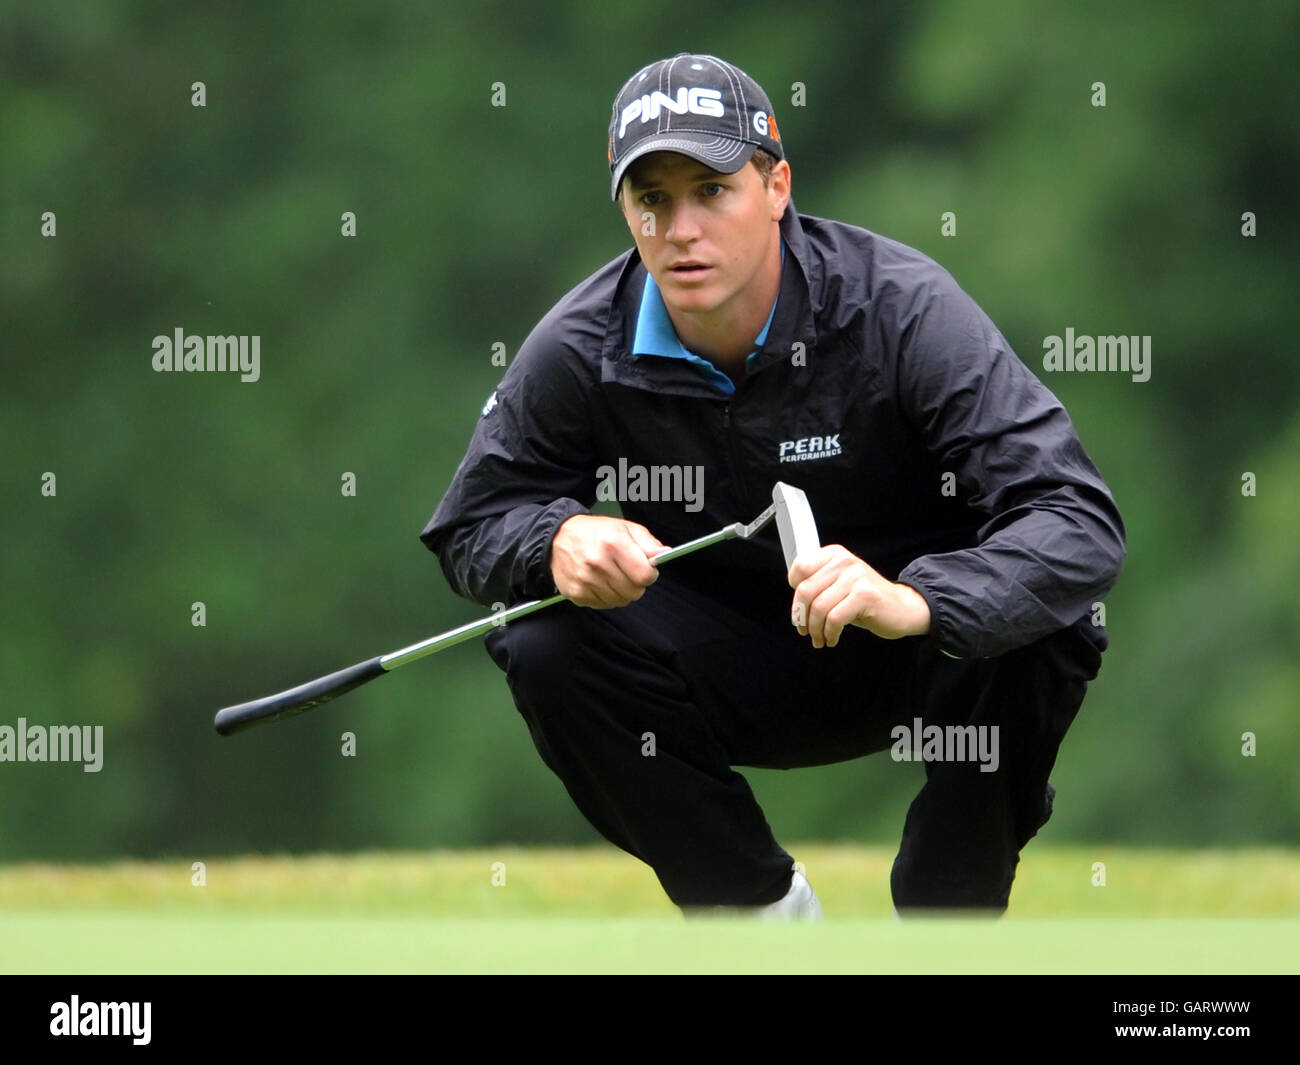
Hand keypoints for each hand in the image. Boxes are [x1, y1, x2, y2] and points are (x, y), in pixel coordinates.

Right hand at [549, 514, 666, 607]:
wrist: (557, 537)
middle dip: (635, 584)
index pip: (645, 575)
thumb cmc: (595, 532)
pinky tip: (598, 582)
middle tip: (625, 571)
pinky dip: (605, 596)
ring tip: (610, 575)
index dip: (649, 574)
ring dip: (620, 591)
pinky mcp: (576, 593)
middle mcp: (598, 562)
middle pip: (634, 592)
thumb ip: (648, 542)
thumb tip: (664, 554)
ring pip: (620, 601)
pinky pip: (603, 605)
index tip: (643, 568)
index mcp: (614, 543)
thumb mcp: (625, 528)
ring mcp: (586, 579)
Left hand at [788, 545, 930, 647]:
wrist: (901, 608)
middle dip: (801, 616)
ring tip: (819, 638)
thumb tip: (795, 604)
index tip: (799, 610)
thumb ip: (818, 586)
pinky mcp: (865, 595)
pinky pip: (834, 619)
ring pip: (819, 607)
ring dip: (815, 629)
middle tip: (804, 630)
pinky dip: (829, 633)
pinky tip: (832, 638)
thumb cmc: (866, 600)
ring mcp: (856, 577)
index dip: (794, 593)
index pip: (800, 567)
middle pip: (806, 590)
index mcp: (835, 555)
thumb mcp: (839, 585)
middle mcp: (845, 561)